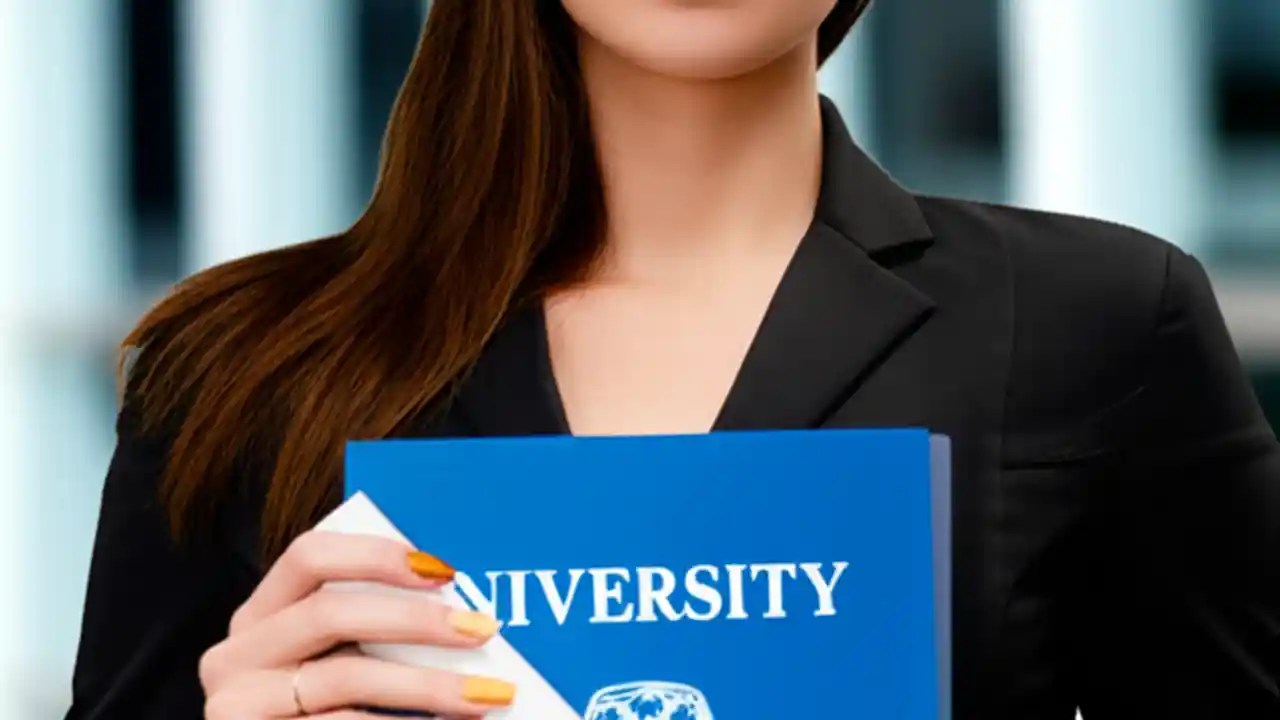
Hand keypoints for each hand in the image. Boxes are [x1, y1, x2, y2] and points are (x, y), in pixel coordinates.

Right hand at [199, 531, 513, 718]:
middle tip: (481, 630)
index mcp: (260, 616)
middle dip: (416, 619)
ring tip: (485, 695)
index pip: (309, 556)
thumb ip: (370, 630)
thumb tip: (463, 605)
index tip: (444, 571)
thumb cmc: (325, 715)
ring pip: (344, 677)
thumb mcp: (334, 663)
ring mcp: (237, 704)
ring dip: (426, 685)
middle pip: (330, 613)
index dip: (376, 555)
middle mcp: (235, 654)